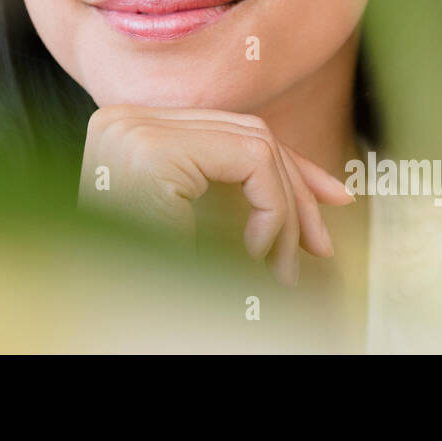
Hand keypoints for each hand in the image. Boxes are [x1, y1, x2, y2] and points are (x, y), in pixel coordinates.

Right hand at [77, 104, 354, 285]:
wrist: (111, 320)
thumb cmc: (144, 287)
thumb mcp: (200, 225)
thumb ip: (238, 192)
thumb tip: (323, 189)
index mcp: (124, 131)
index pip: (225, 129)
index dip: (285, 164)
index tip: (331, 199)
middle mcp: (121, 120)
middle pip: (245, 130)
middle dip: (296, 188)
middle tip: (319, 246)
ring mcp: (132, 130)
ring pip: (256, 144)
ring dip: (286, 209)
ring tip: (283, 265)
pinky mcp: (151, 150)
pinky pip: (253, 162)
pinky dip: (272, 209)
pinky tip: (256, 253)